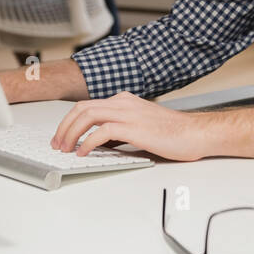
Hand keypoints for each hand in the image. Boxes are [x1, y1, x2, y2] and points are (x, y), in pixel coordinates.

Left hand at [50, 91, 206, 160]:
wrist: (196, 133)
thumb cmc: (174, 133)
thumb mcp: (140, 127)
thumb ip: (119, 131)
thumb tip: (98, 143)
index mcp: (124, 101)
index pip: (87, 105)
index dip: (69, 121)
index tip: (62, 136)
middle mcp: (124, 102)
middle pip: (82, 108)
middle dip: (64, 126)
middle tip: (57, 144)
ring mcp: (129, 113)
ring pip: (87, 115)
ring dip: (71, 133)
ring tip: (66, 148)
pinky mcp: (134, 127)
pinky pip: (102, 131)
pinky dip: (88, 141)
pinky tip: (83, 152)